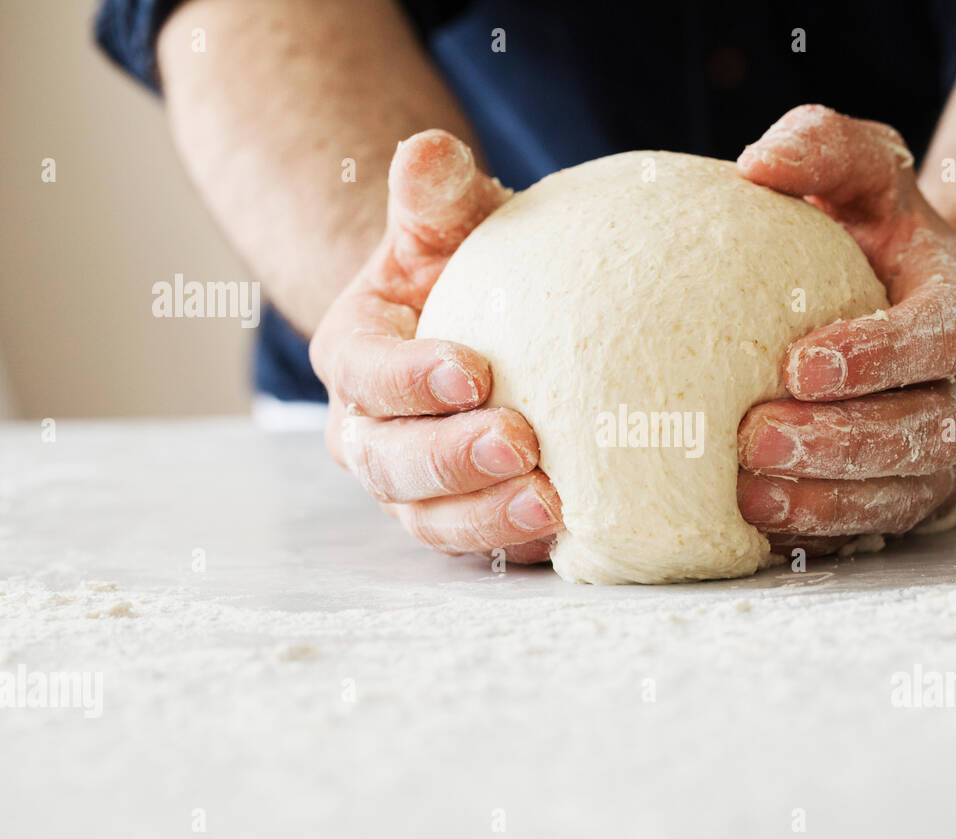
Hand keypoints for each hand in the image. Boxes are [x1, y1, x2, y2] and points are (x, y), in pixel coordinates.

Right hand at [309, 131, 562, 563]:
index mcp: (355, 356)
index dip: (411, 378)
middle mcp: (369, 433)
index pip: (367, 374)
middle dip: (452, 459)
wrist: (471, 328)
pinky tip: (573, 532)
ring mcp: (411, 486)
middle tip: (521, 442)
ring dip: (486, 518)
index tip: (473, 369)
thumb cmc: (460, 268)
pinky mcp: (462, 517)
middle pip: (390, 463)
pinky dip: (516, 545)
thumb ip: (434, 196)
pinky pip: (479, 544)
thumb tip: (429, 149)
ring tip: (551, 504)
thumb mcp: (445, 224)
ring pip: (430, 519)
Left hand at [734, 105, 955, 555]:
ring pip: (902, 491)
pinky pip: (877, 526)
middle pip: (922, 430)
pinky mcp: (920, 494)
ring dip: (826, 499)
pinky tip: (760, 526)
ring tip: (748, 496)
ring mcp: (951, 451)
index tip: (797, 364)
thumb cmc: (876, 240)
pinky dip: (822, 531)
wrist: (917, 309)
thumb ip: (825, 150)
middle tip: (755, 438)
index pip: (937, 338)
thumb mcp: (863, 179)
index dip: (876, 357)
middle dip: (839, 442)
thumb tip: (757, 161)